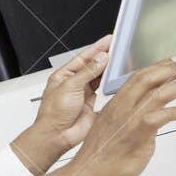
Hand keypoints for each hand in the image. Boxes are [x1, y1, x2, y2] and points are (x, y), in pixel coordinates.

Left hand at [12, 36, 109, 174]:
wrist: (57, 135)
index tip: (109, 39)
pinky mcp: (92, 103)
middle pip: (93, 66)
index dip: (97, 48)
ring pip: (99, 77)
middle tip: (120, 47)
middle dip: (105, 57)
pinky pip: (104, 90)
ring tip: (121, 59)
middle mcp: (74, 83)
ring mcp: (83, 93)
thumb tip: (100, 58)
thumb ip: (87, 72)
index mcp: (63, 75)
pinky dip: (111, 83)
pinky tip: (118, 77)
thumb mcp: (70, 87)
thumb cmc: (53, 113)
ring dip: (109, 69)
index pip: (83, 57)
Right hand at [30, 56, 175, 175]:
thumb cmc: (98, 160)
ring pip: (157, 94)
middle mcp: (120, 109)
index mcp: (114, 106)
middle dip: (174, 67)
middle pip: (148, 78)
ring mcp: (128, 121)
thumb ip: (130, 121)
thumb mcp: (111, 131)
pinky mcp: (136, 136)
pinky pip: (157, 117)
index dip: (160, 66)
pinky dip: (173, 112)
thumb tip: (150, 120)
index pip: (138, 77)